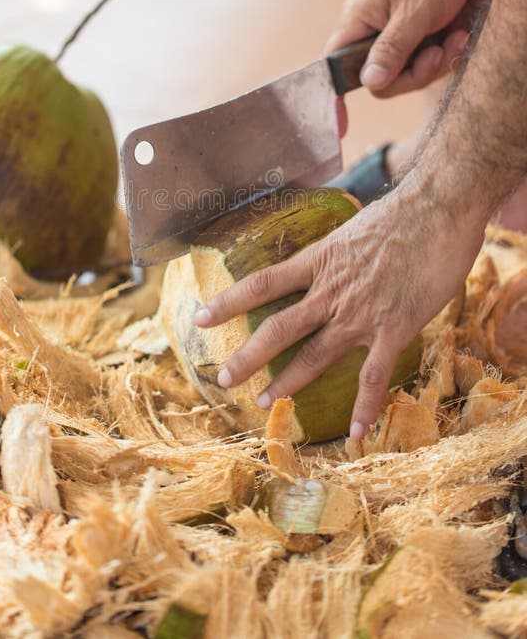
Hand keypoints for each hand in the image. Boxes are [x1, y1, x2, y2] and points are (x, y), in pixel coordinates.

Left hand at [194, 186, 483, 438]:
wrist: (438, 207)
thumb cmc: (401, 212)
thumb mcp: (353, 229)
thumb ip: (336, 254)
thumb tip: (327, 261)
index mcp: (319, 260)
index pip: (262, 283)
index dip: (228, 301)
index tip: (200, 317)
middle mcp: (331, 290)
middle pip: (278, 327)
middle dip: (247, 356)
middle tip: (223, 378)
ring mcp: (360, 312)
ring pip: (313, 355)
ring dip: (287, 383)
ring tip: (262, 403)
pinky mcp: (394, 328)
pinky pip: (373, 376)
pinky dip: (364, 407)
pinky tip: (355, 432)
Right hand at [326, 0, 483, 96]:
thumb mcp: (413, 14)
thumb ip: (391, 51)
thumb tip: (370, 83)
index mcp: (358, 23)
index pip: (336, 68)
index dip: (336, 97)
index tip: (339, 126)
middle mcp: (372, 31)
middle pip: (383, 78)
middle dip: (415, 72)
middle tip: (436, 51)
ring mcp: (396, 34)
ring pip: (409, 72)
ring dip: (438, 59)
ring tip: (456, 36)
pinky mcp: (418, 34)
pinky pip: (427, 61)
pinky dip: (447, 51)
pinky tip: (460, 32)